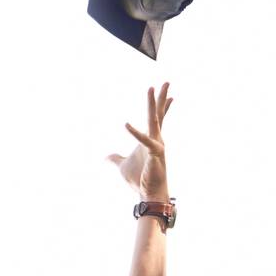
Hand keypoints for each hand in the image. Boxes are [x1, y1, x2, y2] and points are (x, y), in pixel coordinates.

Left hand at [107, 82, 172, 200]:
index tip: (169, 94)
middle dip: (161, 98)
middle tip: (165, 82)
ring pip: (154, 120)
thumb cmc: (139, 179)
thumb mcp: (122, 166)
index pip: (157, 119)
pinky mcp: (154, 153)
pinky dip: (134, 133)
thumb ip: (115, 159)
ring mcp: (157, 144)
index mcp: (151, 140)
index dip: (162, 107)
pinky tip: (125, 125)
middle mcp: (157, 139)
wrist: (148, 193)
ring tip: (152, 89)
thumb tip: (106, 157)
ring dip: (152, 104)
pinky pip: (143, 140)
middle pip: (158, 115)